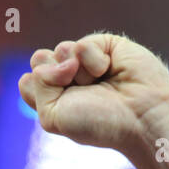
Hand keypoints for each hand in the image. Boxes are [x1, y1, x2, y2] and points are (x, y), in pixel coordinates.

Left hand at [17, 33, 168, 155]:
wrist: (140, 115)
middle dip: (51, 74)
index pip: (28, 81)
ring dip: (74, 69)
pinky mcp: (105, 46)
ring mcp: (85, 62)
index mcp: (54, 99)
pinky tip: (109, 71)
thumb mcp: (52, 116)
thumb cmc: (98, 123)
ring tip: (96, 83)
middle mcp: (68, 79)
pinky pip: (82, 44)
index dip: (36, 88)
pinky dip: (92, 60)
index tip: (57, 105)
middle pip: (39, 60)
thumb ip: (37, 86)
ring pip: (60, 49)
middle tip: (73, 89)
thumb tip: (51, 55)